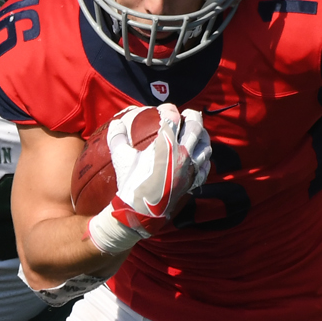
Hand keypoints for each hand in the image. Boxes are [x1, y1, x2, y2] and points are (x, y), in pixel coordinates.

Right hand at [105, 104, 211, 237]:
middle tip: (188, 114)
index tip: (164, 110)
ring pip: (205, 145)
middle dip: (192, 116)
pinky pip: (206, 165)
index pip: (172, 116)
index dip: (168, 109)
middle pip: (195, 126)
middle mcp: (182, 153)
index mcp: (165, 144)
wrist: (140, 211)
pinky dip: (204, 158)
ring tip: (196, 132)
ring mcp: (191, 167)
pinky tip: (199, 156)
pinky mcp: (194, 181)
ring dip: (202, 135)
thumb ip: (117, 137)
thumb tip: (116, 124)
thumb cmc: (130, 182)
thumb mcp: (120, 157)